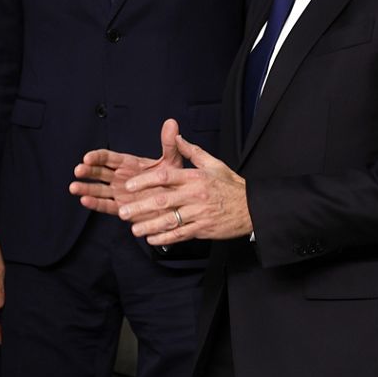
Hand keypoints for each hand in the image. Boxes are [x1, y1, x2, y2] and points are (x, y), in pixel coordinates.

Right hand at [70, 118, 185, 214]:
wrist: (178, 204)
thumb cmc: (173, 181)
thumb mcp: (172, 161)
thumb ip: (168, 144)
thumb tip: (171, 122)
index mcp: (128, 164)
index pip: (108, 158)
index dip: (97, 157)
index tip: (87, 158)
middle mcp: (120, 177)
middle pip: (99, 172)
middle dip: (88, 171)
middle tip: (78, 170)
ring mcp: (119, 193)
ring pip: (98, 189)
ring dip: (86, 188)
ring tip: (74, 188)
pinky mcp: (122, 208)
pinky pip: (106, 206)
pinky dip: (95, 204)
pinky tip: (84, 201)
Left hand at [117, 135, 251, 245]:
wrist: (253, 208)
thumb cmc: (231, 185)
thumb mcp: (213, 164)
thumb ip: (192, 151)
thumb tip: (177, 136)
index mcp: (195, 177)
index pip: (165, 176)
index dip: (145, 180)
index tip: (129, 185)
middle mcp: (195, 195)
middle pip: (163, 200)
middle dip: (141, 207)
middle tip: (124, 212)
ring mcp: (199, 213)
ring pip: (170, 220)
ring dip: (150, 226)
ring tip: (134, 230)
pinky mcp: (204, 228)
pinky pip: (181, 234)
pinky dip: (166, 238)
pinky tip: (152, 240)